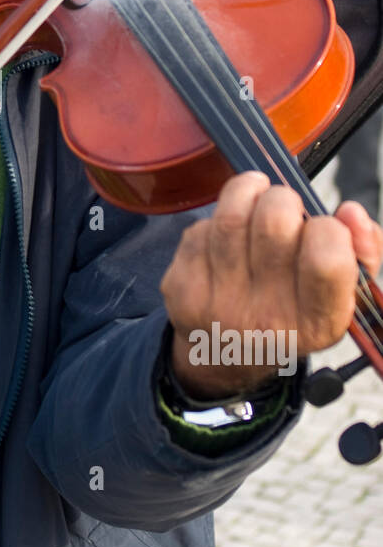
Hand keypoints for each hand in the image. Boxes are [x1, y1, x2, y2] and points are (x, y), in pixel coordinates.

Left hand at [160, 172, 382, 399]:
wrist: (228, 354)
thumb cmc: (294, 309)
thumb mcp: (339, 294)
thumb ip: (362, 251)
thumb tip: (351, 212)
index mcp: (316, 322)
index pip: (326, 259)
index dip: (329, 228)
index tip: (322, 228)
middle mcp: (267, 319)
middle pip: (274, 222)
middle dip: (283, 199)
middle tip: (283, 208)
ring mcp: (219, 305)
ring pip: (231, 216)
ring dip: (247, 192)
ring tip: (256, 195)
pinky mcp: (183, 289)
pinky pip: (200, 228)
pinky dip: (215, 219)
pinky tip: (226, 234)